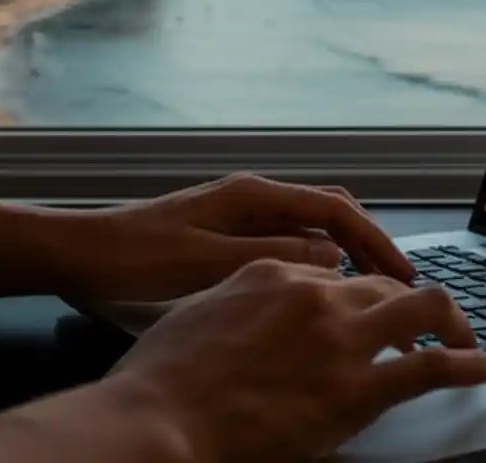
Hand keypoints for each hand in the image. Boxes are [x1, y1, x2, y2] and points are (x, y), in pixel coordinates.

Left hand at [57, 173, 413, 301]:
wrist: (83, 250)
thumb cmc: (136, 255)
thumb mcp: (206, 261)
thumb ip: (271, 257)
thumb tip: (331, 257)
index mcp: (253, 194)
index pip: (335, 210)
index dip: (375, 241)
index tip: (402, 273)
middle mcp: (254, 196)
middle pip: (332, 212)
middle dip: (370, 244)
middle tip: (398, 284)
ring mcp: (243, 213)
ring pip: (314, 227)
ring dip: (347, 254)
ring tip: (372, 290)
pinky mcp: (231, 232)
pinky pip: (290, 241)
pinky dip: (317, 261)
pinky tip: (322, 290)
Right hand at [105, 259, 485, 462]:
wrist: (157, 419)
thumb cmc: (161, 379)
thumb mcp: (196, 314)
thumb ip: (240, 301)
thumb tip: (259, 311)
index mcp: (274, 271)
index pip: (337, 272)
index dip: (361, 293)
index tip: (372, 310)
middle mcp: (316, 293)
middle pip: (386, 285)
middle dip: (413, 305)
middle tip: (430, 327)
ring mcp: (341, 336)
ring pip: (425, 308)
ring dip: (456, 323)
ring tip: (473, 342)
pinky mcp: (358, 386)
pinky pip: (435, 364)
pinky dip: (475, 363)